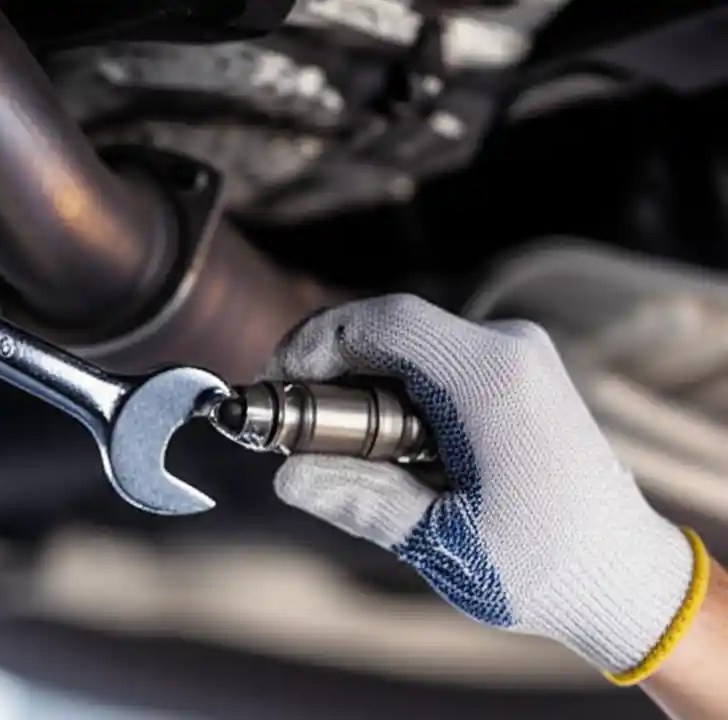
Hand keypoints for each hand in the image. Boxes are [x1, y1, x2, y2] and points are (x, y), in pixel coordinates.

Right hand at [270, 294, 708, 683]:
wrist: (624, 575)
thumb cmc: (545, 564)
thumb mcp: (443, 544)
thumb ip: (361, 501)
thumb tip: (286, 475)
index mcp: (492, 379)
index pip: (385, 321)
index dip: (316, 342)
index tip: (278, 384)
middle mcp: (509, 351)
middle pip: (392, 327)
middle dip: (330, 367)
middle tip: (291, 423)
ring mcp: (517, 358)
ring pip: (410, 344)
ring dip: (361, 383)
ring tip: (334, 446)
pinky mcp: (516, 375)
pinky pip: (435, 361)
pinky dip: (395, 392)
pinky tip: (383, 446)